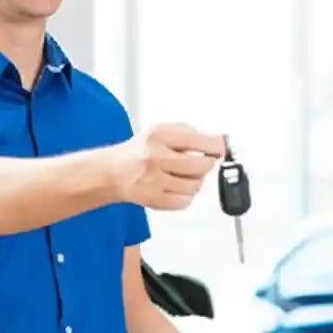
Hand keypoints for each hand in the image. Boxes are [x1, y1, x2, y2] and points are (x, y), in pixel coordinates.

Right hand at [111, 123, 226, 209]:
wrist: (113, 172)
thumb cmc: (140, 151)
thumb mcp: (162, 131)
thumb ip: (191, 133)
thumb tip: (219, 140)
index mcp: (159, 136)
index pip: (200, 141)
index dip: (216, 146)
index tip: (220, 148)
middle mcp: (156, 157)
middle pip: (202, 165)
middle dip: (206, 164)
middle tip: (201, 161)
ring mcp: (155, 181)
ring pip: (196, 185)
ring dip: (196, 180)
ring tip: (185, 174)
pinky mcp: (155, 200)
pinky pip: (185, 201)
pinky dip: (187, 195)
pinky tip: (178, 186)